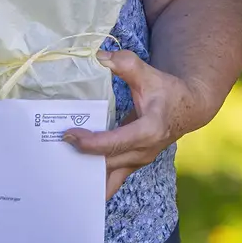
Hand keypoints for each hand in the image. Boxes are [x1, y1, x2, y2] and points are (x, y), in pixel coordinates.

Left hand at [64, 49, 220, 198]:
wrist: (189, 109)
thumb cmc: (168, 91)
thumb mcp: (149, 75)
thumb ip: (127, 65)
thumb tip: (101, 57)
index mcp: (150, 130)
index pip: (116, 143)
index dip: (91, 142)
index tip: (69, 135)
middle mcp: (144, 152)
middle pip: (107, 163)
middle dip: (80, 160)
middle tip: (52, 152)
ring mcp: (138, 162)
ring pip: (109, 179)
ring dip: (85, 179)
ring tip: (58, 177)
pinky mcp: (132, 165)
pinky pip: (111, 181)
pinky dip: (93, 183)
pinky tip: (72, 185)